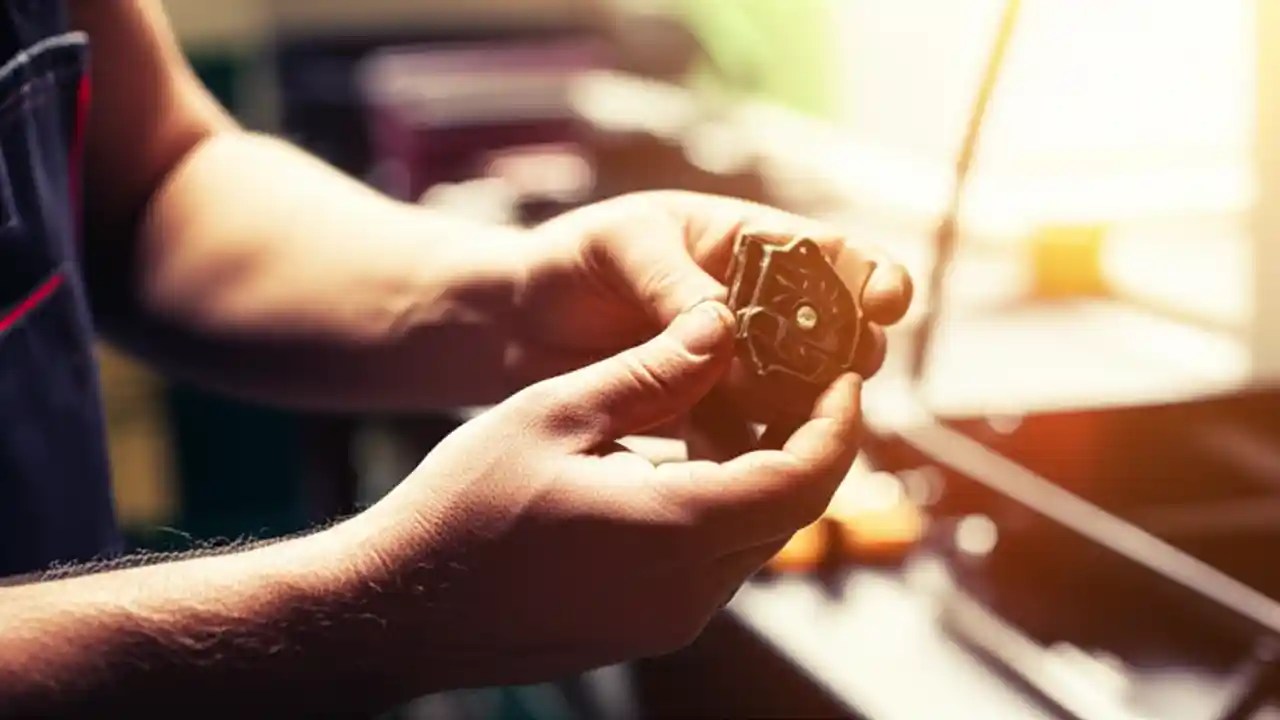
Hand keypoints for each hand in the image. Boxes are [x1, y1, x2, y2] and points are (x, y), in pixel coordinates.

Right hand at [350, 299, 860, 690]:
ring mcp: (669, 622)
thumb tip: (725, 327)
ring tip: (743, 409)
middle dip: (809, 442)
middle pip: (790, 510)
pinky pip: (714, 564)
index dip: (838, 422)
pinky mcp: (646, 631)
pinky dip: (723, 509)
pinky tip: (690, 463)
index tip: (843, 372)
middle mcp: (688, 593)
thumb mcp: (556, 413)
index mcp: (674, 531)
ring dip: (766, 476)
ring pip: (755, 538)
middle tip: (800, 379)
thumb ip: (652, 372)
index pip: (806, 478)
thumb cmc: (462, 504)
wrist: (399, 606)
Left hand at [512, 190, 912, 420]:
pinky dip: (752, 454)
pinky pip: (750, 442)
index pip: (836, 257)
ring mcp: (739, 370)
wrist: (516, 325)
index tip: (882, 303)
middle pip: (837, 336)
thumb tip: (730, 324)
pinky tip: (736, 464)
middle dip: (846, 355)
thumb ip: (675, 282)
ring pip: (801, 396)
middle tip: (838, 372)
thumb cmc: (573, 260)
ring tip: (770, 418)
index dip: (872, 279)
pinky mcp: (710, 419)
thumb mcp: (622, 248)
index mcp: (750, 246)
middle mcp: (760, 310)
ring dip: (801, 412)